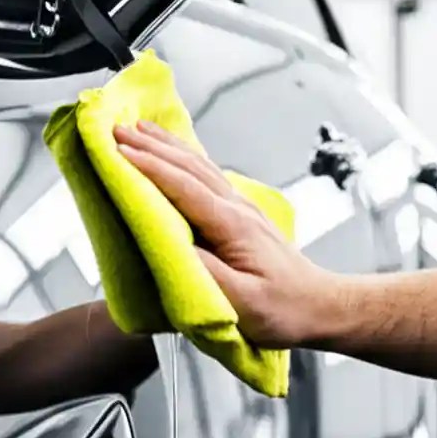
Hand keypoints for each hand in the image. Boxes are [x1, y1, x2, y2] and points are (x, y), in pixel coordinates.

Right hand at [114, 121, 347, 347]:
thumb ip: (203, 272)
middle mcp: (236, 208)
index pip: (184, 186)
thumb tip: (168, 245)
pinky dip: (183, 158)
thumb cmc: (282, 309)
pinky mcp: (239, 216)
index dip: (149, 167)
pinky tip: (174, 153)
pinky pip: (205, 176)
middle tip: (116, 128)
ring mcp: (240, 208)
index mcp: (232, 225)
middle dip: (150, 145)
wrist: (320, 306)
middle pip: (188, 166)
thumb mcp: (241, 301)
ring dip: (166, 144)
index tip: (118, 151)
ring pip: (198, 165)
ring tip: (139, 128)